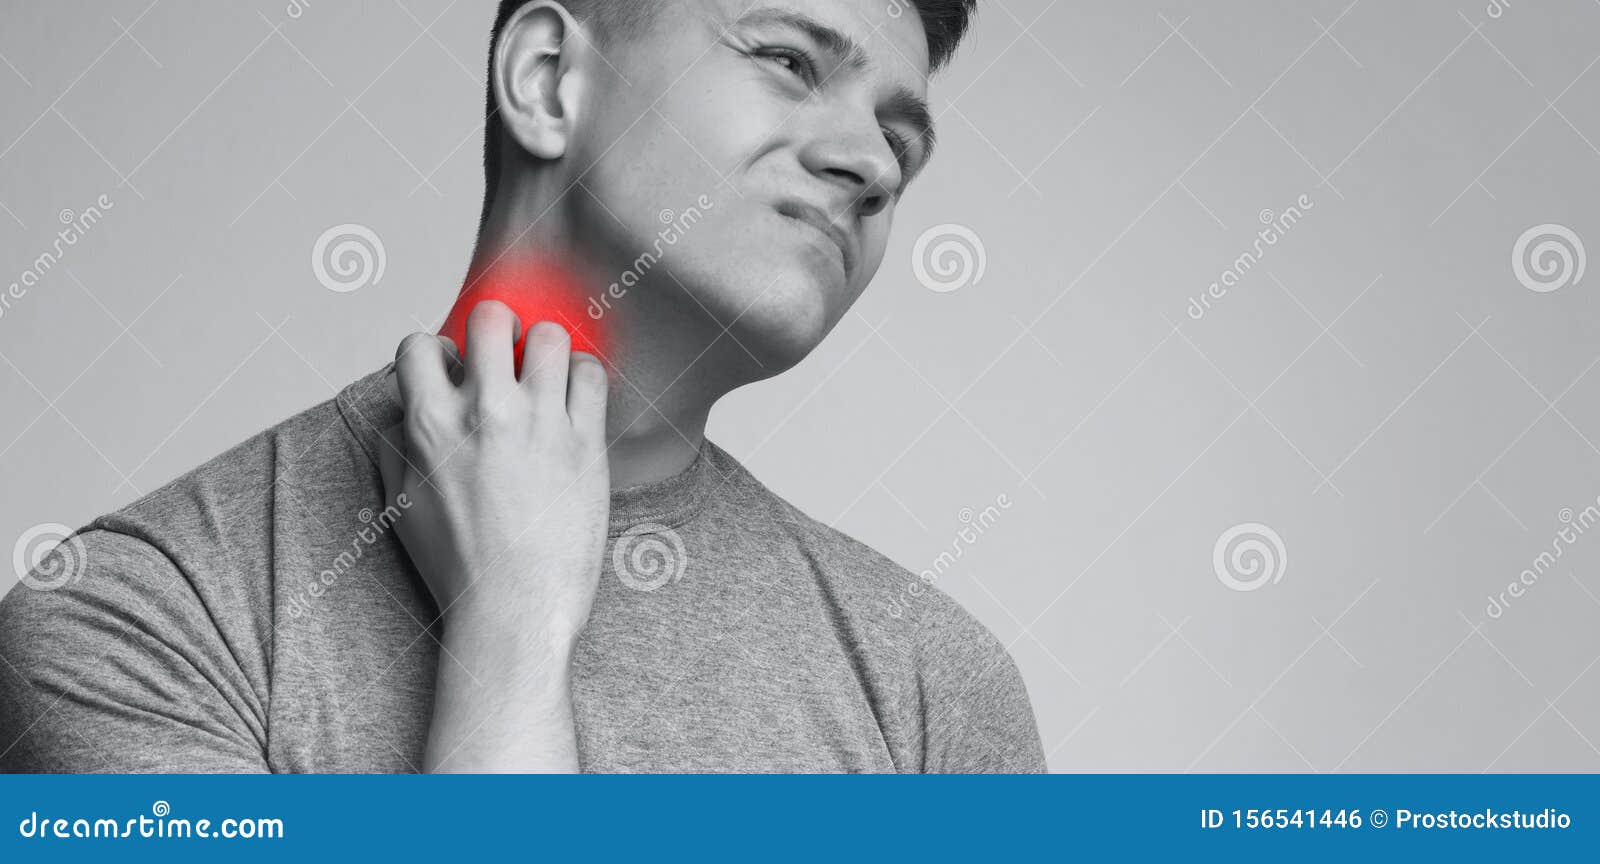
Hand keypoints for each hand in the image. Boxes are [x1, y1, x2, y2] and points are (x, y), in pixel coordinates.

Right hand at [377, 299, 608, 771]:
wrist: (515, 608)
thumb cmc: (458, 566)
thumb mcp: (400, 505)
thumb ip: (395, 447)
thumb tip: (402, 412)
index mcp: (430, 426)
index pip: (421, 344)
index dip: (438, 352)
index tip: (452, 372)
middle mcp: (486, 413)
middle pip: (491, 318)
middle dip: (497, 327)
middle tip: (505, 352)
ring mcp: (541, 424)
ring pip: (551, 337)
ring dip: (546, 349)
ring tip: (546, 375)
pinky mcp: (585, 441)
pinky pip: (592, 374)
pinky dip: (583, 376)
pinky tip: (576, 398)